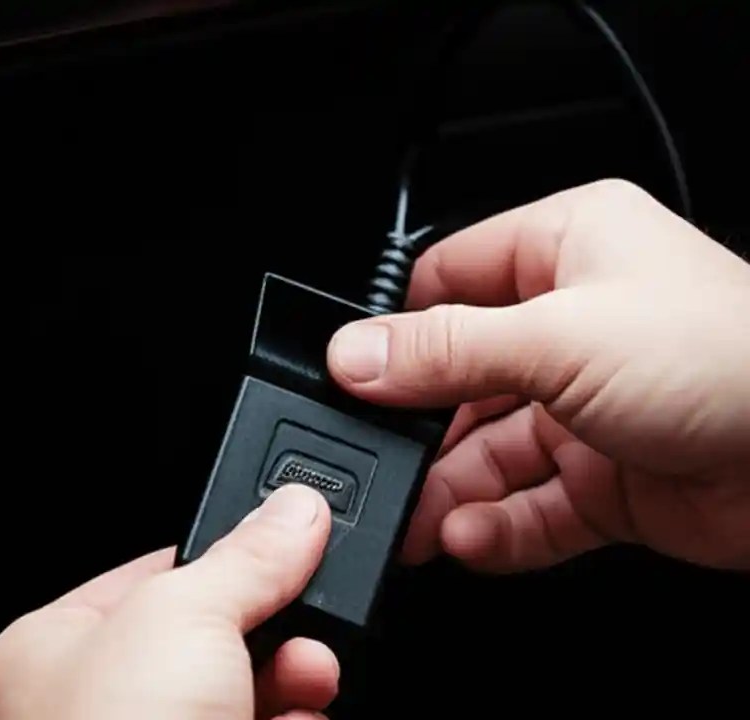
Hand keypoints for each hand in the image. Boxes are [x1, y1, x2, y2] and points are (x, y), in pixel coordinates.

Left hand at [0, 484, 338, 719]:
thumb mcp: (184, 614)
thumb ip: (245, 559)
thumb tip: (291, 512)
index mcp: (46, 652)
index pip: (146, 578)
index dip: (221, 560)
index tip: (284, 543)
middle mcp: (84, 713)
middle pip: (200, 643)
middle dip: (267, 629)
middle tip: (306, 618)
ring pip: (231, 699)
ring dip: (288, 680)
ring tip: (313, 674)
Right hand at [326, 178, 749, 571]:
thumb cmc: (732, 358)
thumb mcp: (560, 338)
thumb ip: (446, 352)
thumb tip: (356, 355)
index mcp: (566, 251)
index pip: (448, 280)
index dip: (399, 330)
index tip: (357, 380)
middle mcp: (576, 325)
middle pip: (461, 378)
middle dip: (419, 431)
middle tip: (379, 466)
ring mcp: (592, 406)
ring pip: (489, 451)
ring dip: (450, 492)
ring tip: (418, 523)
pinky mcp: (610, 479)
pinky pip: (530, 506)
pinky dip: (496, 527)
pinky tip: (470, 538)